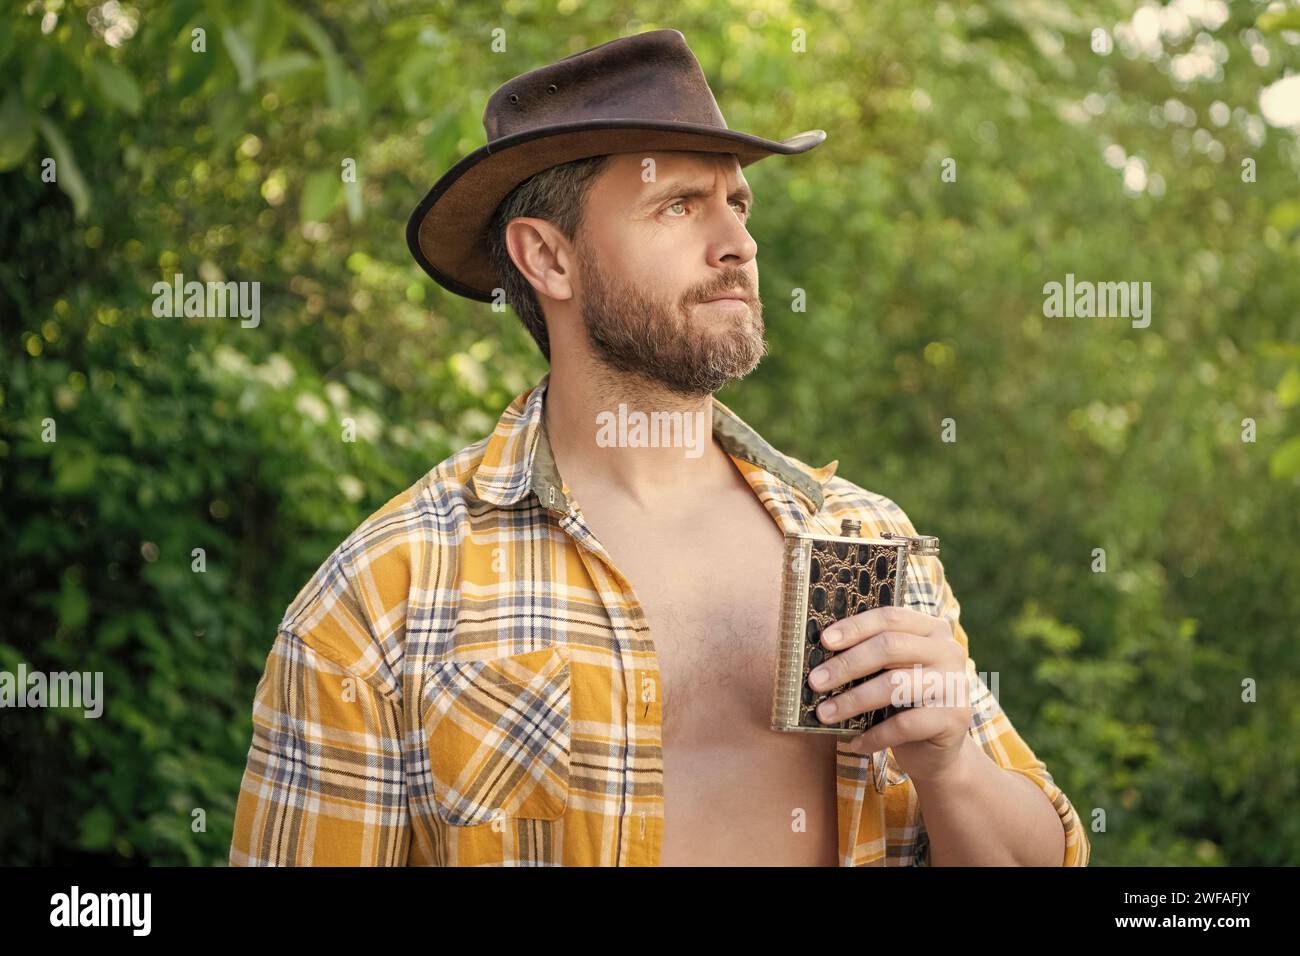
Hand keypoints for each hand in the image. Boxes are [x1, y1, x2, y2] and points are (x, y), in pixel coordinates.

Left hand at [806, 605, 972, 784]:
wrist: (939, 751)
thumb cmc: (905, 704)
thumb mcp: (891, 672)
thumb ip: (871, 657)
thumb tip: (820, 653)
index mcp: (932, 630)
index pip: (890, 618)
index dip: (855, 627)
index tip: (824, 641)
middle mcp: (949, 651)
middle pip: (890, 647)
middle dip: (847, 664)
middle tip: (815, 681)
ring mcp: (955, 683)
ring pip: (894, 686)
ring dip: (852, 701)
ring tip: (824, 714)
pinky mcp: (954, 718)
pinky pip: (904, 725)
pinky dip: (874, 735)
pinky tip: (853, 742)